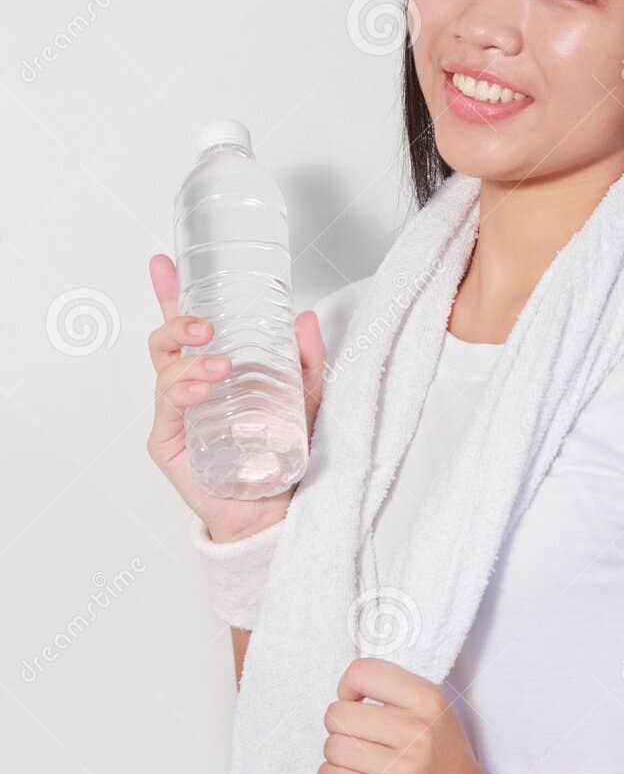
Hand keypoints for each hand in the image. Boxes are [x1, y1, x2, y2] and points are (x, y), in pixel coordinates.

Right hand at [146, 252, 326, 541]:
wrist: (276, 510)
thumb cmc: (281, 455)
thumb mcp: (305, 400)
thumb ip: (308, 361)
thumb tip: (306, 317)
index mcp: (213, 370)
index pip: (187, 327)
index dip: (171, 293)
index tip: (165, 263)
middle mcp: (189, 388)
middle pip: (165, 342)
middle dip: (178, 321)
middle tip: (207, 325)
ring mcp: (175, 414)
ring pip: (164, 371)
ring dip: (190, 361)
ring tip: (221, 366)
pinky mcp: (170, 442)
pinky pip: (167, 409)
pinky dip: (183, 392)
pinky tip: (203, 390)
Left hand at [317, 657, 508, 773]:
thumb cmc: (446, 762)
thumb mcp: (436, 714)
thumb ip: (397, 694)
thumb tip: (347, 687)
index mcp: (429, 700)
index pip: (363, 672)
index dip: (347, 687)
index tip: (354, 703)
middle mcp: (419, 730)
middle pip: (338, 713)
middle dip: (339, 728)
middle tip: (357, 739)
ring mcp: (406, 768)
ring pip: (333, 747)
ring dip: (336, 756)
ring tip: (357, 762)